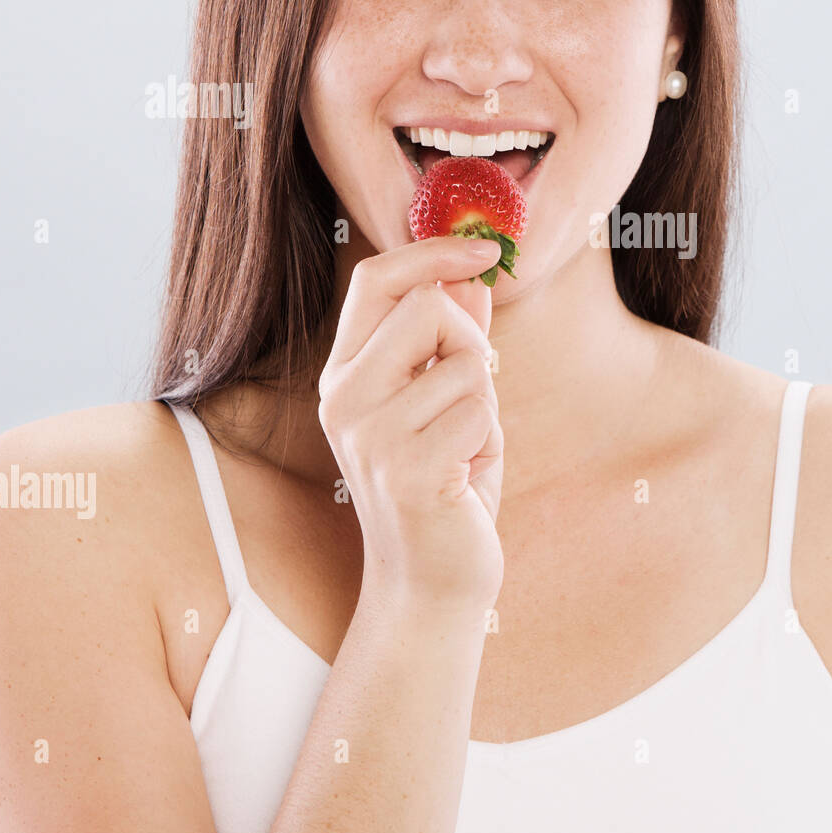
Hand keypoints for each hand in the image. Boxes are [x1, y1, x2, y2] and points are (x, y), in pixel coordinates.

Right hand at [317, 236, 505, 611]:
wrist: (432, 581)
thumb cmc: (446, 483)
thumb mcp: (449, 399)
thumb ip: (453, 337)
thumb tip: (471, 273)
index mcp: (345, 373)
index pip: (376, 278)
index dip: (434, 252)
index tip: (484, 251)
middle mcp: (343, 397)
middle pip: (427, 304)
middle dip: (470, 341)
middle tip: (469, 395)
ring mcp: (369, 434)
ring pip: (465, 361)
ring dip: (484, 401)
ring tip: (462, 445)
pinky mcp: (405, 469)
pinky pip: (478, 411)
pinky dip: (488, 438)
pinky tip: (465, 475)